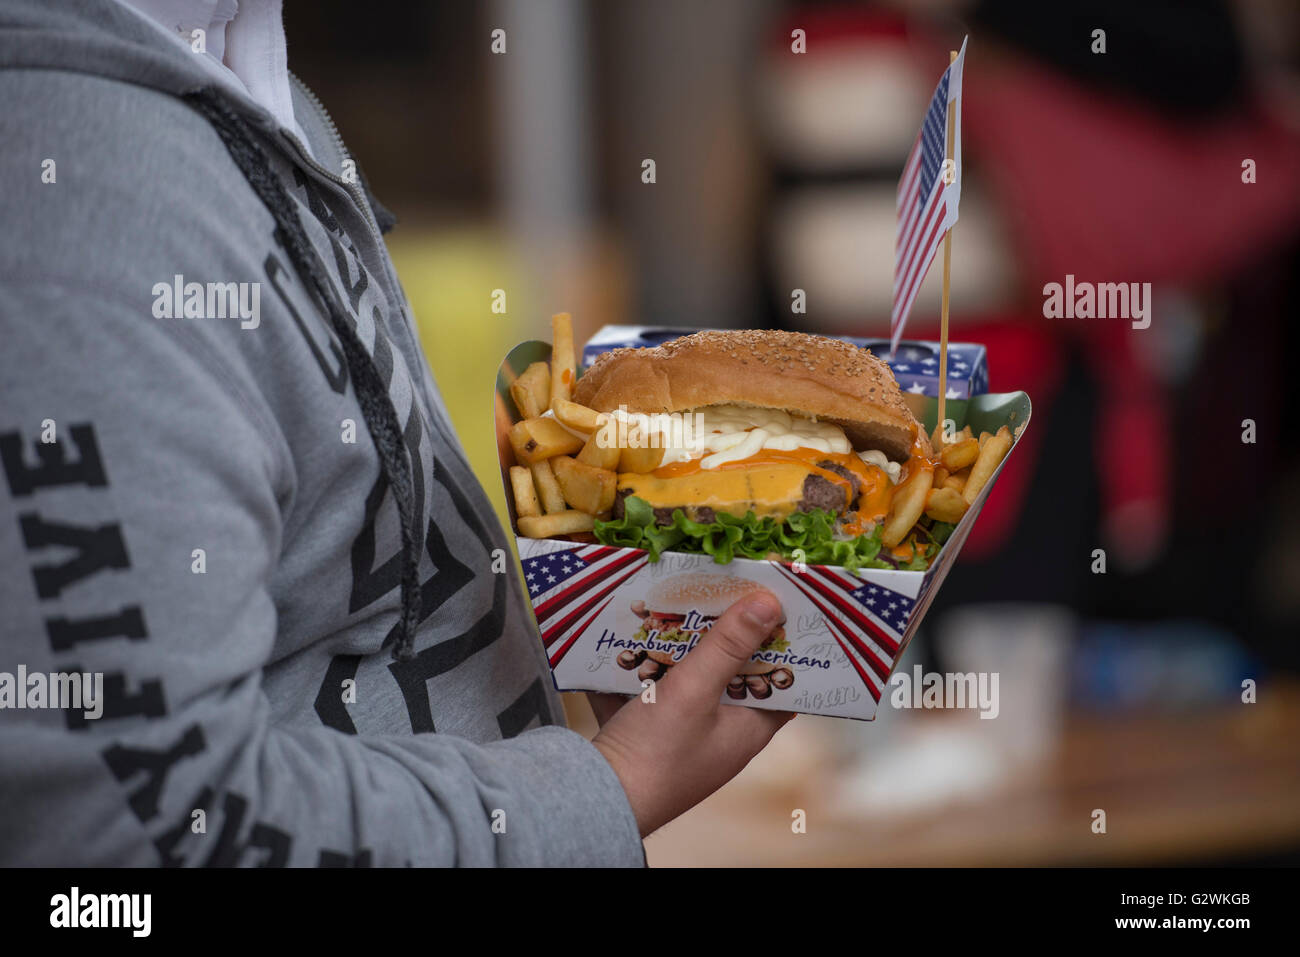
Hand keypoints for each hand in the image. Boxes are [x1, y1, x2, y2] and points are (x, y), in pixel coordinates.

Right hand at [590, 589, 794, 836]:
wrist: (592, 804)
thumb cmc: (654, 754)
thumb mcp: (694, 691)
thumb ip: (729, 645)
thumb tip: (769, 603)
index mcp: (747, 729)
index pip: (782, 682)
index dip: (783, 645)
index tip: (775, 606)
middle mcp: (720, 736)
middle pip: (731, 675)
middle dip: (721, 636)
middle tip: (717, 595)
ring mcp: (682, 738)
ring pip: (687, 682)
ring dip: (676, 650)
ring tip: (668, 610)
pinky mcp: (646, 738)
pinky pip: (647, 695)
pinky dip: (637, 672)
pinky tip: (622, 643)